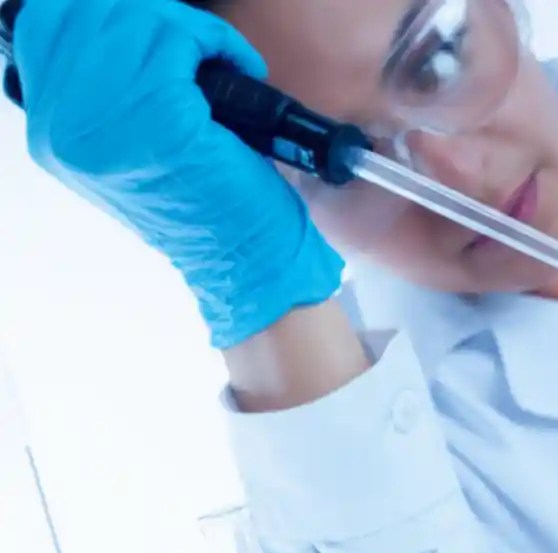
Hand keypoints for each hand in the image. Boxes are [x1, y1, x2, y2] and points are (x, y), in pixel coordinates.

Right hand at [15, 0, 342, 347]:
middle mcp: (63, 129)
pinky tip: (242, 67)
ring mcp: (106, 126)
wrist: (246, 260)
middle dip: (155, 16)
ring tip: (222, 59)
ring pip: (139, 22)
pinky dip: (220, 43)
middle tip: (198, 45)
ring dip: (192, 29)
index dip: (106, 14)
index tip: (156, 34)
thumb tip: (123, 19)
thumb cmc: (207, 199)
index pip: (47, 25)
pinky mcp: (160, 125)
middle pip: (91, 13)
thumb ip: (107, 89)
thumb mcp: (132, 142)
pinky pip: (182, 42)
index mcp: (50, 132)